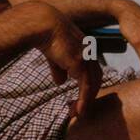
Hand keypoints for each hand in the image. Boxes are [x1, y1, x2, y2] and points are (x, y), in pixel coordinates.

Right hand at [35, 4, 102, 119]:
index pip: (92, 72)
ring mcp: (87, 58)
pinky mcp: (80, 62)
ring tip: (78, 114)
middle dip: (89, 96)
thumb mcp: (54, 56)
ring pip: (93, 85)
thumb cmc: (46, 36)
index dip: (87, 86)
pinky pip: (86, 86)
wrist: (43, 25)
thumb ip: (59, 69)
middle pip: (96, 79)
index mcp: (86, 50)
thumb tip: (60, 83)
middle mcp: (90, 54)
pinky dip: (84, 100)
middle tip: (79, 110)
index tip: (79, 100)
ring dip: (87, 101)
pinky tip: (80, 110)